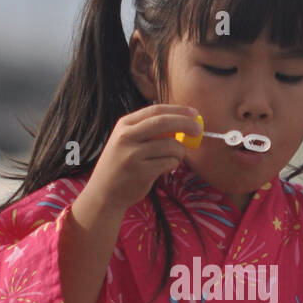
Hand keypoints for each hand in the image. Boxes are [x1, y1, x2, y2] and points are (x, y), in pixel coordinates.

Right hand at [86, 104, 202, 213]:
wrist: (104, 193)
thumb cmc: (120, 165)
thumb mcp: (126, 141)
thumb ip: (148, 131)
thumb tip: (181, 123)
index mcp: (124, 125)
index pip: (155, 110)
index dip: (178, 110)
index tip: (194, 113)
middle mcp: (126, 137)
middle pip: (163, 122)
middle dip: (186, 124)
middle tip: (198, 130)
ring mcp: (133, 154)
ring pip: (170, 145)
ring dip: (180, 151)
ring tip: (174, 157)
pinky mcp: (141, 172)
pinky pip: (169, 162)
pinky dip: (174, 164)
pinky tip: (166, 168)